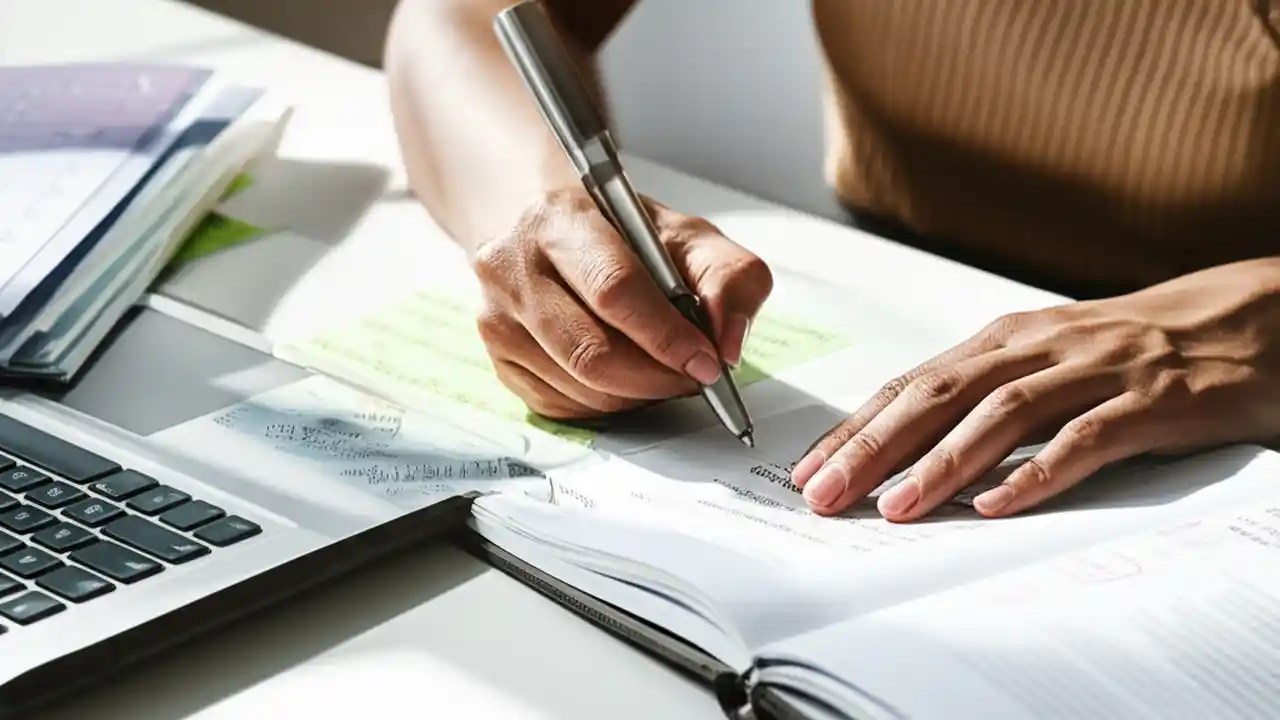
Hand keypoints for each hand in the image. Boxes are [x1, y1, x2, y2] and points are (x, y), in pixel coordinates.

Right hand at [473, 188, 771, 418]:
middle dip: (657, 377)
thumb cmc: (622, 237)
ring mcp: (497, 318)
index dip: (667, 335)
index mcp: (559, 220)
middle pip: (592, 352)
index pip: (613, 289)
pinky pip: (563, 406)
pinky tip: (626, 379)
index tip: (707, 361)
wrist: (553, 236)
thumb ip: (729, 277)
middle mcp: (512, 267)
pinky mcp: (498, 360)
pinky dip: (609, 404)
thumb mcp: (688, 236)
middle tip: (694, 377)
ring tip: (664, 372)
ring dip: (638, 395)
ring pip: (580, 387)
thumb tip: (728, 344)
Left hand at [791, 258, 1279, 520]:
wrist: (1241, 317)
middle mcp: (1038, 346)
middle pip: (940, 396)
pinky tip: (997, 505)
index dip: (857, 427)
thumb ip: (982, 395)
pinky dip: (1039, 472)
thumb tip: (905, 448)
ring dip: (943, 462)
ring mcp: (1096, 370)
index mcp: (1003, 339)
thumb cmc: (1127, 347)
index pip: (912, 385)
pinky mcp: (1154, 400)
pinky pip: (1088, 437)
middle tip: (826, 492)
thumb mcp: (1043, 359)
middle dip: (875, 447)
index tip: (810, 469)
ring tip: (896, 507)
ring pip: (1003, 413)